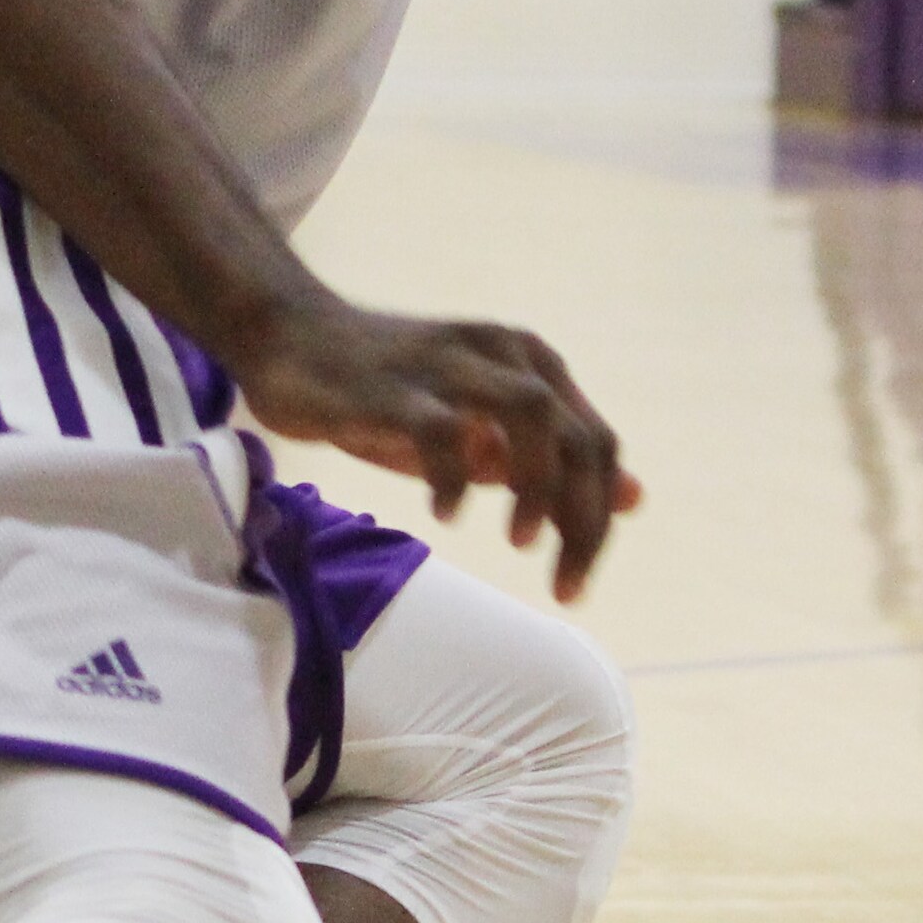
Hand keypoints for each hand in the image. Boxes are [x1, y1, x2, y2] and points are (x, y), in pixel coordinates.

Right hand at [229, 298, 640, 599]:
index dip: (600, 515)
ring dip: (537, 486)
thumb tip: (632, 498)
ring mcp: (449, 365)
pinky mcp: (395, 387)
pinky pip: (443, 430)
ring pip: (531, 415)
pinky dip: (456, 477)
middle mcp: (501, 354)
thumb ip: (546, 462)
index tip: (578, 580)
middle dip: (583, 518)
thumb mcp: (476, 432)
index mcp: (530, 362)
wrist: (291, 339)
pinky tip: (448, 514)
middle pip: (579, 437)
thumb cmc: (387, 392)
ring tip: (520, 542)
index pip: (597, 444)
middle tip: (563, 583)